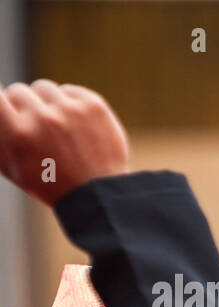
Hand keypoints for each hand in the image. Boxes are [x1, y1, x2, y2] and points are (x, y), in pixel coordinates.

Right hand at [0, 80, 128, 204]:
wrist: (98, 194)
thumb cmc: (47, 181)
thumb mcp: (10, 163)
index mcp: (19, 134)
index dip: (1, 100)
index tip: (5, 105)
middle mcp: (44, 118)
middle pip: (19, 91)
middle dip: (23, 108)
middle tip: (35, 128)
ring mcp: (71, 110)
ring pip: (44, 88)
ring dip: (46, 104)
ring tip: (56, 128)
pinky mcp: (93, 106)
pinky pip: (69, 90)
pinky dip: (69, 104)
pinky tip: (75, 126)